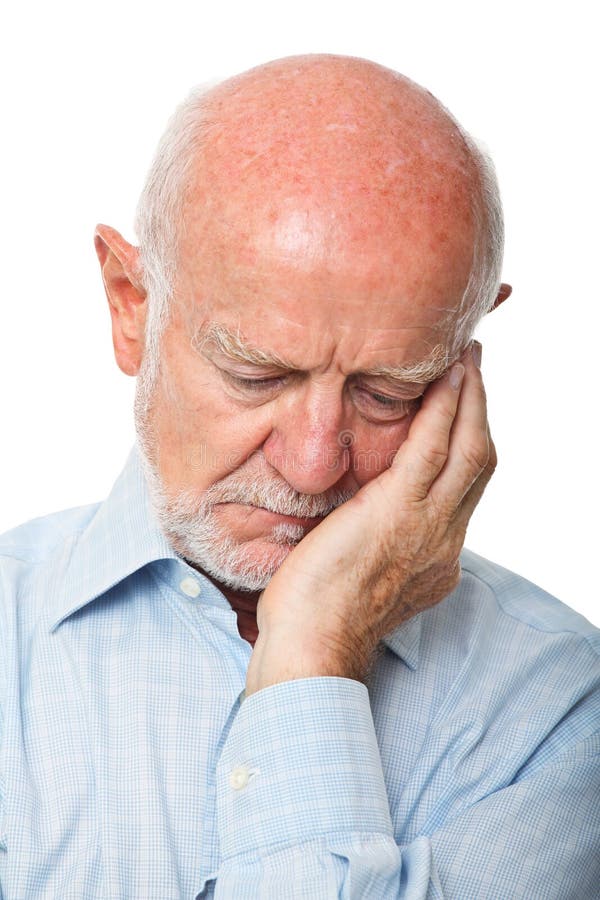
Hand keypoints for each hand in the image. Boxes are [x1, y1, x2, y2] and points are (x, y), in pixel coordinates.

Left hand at [245, 342, 495, 694]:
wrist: (311, 648)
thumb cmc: (317, 618)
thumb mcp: (363, 579)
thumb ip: (376, 546)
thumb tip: (359, 518)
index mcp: (435, 557)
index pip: (462, 489)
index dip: (467, 444)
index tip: (461, 411)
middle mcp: (443, 540)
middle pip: (479, 462)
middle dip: (480, 410)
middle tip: (473, 368)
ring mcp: (427, 526)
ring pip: (468, 449)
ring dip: (470, 398)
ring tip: (466, 359)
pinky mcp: (398, 511)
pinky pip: (433, 447)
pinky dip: (444, 408)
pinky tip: (444, 376)